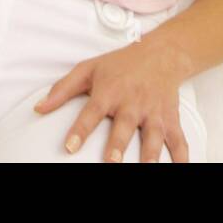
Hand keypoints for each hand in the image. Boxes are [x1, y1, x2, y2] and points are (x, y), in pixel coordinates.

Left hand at [33, 36, 192, 162]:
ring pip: (153, 135)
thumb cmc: (121, 63)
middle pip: (125, 126)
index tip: (70, 147)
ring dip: (150, 154)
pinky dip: (182, 157)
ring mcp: (153, 111)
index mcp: (110, 90)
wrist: (162, 53)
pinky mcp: (170, 118)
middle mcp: (133, 102)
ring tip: (146, 169)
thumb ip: (63, 89)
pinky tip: (181, 168)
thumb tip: (39, 108)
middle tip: (112, 161)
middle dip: (119, 144)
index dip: (81, 129)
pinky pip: (179, 140)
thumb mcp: (88, 69)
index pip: (92, 111)